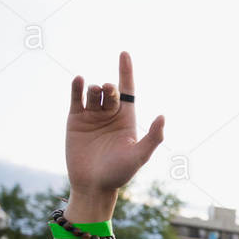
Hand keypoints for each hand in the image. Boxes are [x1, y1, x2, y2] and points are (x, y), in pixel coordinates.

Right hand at [65, 53, 164, 199]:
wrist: (93, 185)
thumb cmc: (119, 173)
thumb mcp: (139, 156)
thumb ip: (153, 137)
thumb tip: (162, 116)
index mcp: (127, 121)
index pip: (127, 91)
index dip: (126, 72)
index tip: (124, 53)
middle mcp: (109, 116)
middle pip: (111, 91)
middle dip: (111, 88)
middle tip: (109, 92)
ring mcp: (92, 116)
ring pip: (93, 92)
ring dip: (95, 89)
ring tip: (95, 94)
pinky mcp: (75, 120)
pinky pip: (76, 98)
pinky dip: (77, 87)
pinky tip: (79, 80)